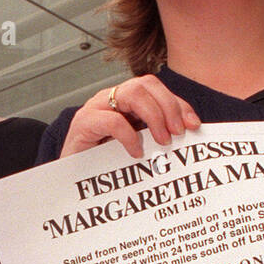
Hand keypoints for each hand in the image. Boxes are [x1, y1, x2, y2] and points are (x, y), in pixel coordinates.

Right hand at [60, 76, 199, 158]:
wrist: (69, 179)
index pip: (156, 89)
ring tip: (162, 141)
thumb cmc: (102, 164)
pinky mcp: (84, 123)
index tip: (194, 125)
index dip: (178, 104)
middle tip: (177, 133)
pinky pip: (112, 120)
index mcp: (126, 101)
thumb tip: (187, 135)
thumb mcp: (136, 147)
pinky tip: (136, 152)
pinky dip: (130, 136)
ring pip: (132, 93)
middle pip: (146, 84)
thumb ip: (155, 136)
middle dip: (169, 107)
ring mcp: (96, 107)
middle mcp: (111, 98)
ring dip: (154, 116)